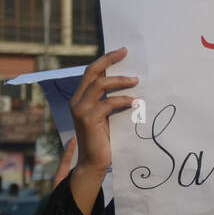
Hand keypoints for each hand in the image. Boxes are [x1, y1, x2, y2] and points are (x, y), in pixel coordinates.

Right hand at [69, 46, 137, 173]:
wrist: (94, 163)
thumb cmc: (102, 139)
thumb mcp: (105, 115)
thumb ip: (109, 100)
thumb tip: (128, 82)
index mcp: (79, 98)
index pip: (90, 72)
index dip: (105, 59)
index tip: (121, 51)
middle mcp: (76, 101)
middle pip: (92, 72)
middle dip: (109, 60)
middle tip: (126, 54)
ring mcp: (81, 110)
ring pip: (101, 85)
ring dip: (120, 81)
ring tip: (136, 81)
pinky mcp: (89, 119)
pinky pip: (109, 103)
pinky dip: (124, 100)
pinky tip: (135, 102)